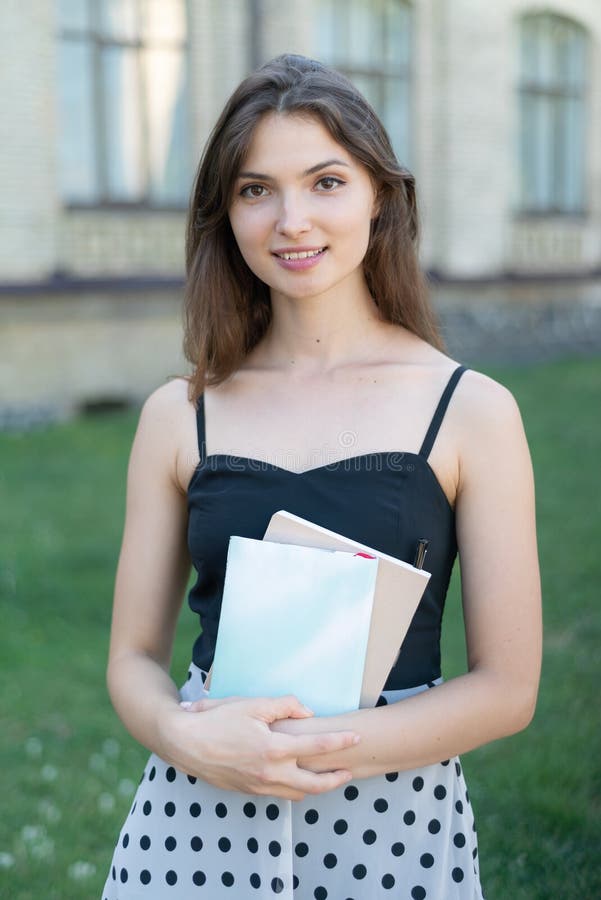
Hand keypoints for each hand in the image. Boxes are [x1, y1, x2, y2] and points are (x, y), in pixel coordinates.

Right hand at [164, 694, 359, 799]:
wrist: (185, 743)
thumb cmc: (218, 720)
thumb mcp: (253, 704)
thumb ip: (285, 706)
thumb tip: (308, 712)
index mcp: (274, 748)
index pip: (317, 746)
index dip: (340, 742)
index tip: (356, 737)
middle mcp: (270, 772)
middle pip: (314, 784)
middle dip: (336, 779)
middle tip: (349, 772)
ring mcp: (259, 785)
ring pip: (297, 794)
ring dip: (316, 788)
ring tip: (328, 778)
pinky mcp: (248, 791)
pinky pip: (279, 794)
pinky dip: (294, 789)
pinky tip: (297, 779)